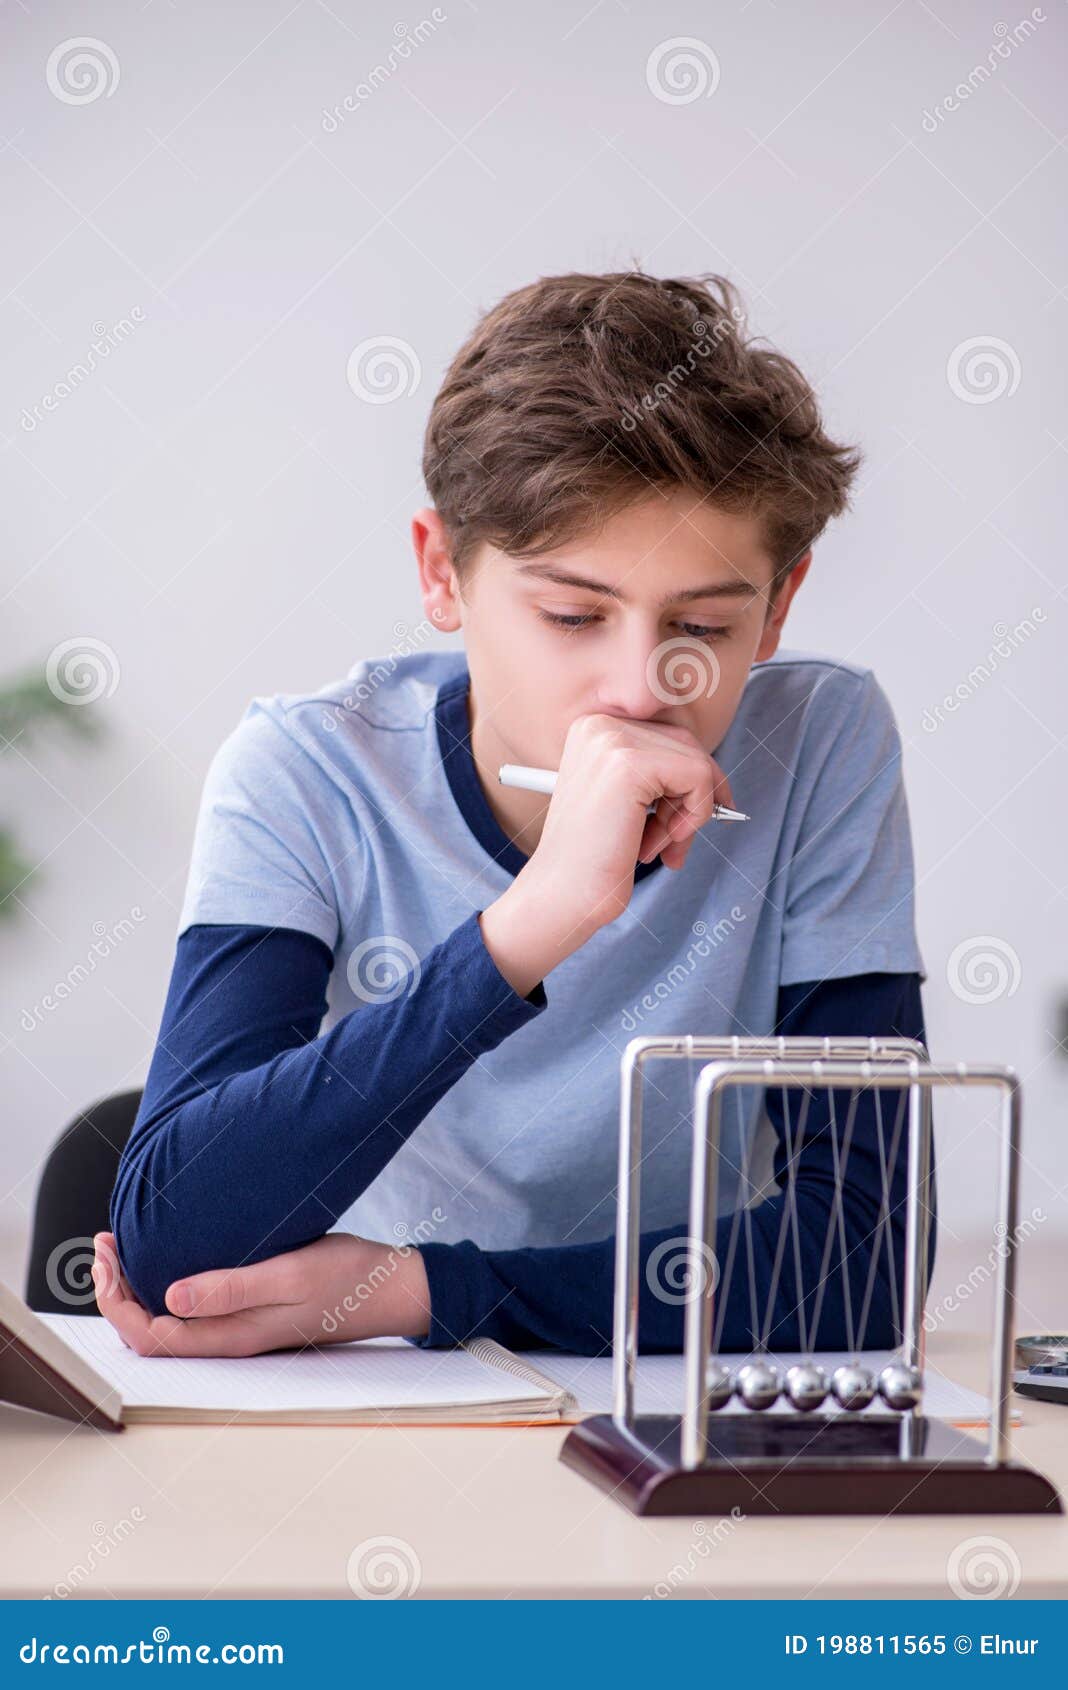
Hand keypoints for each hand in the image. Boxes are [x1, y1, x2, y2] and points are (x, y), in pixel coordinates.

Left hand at [91, 1231, 431, 1357]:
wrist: (389, 1289)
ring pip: (166, 1321)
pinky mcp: (248, 1314)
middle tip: (104, 1241)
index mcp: (231, 1336)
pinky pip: (189, 1310)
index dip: (115, 1300)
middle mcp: (227, 1339)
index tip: (107, 1253)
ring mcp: (238, 1330)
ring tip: (121, 1245)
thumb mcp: (288, 1274)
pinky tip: (166, 1254)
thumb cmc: (344, 1278)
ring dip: (136, 1287)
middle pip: (148, 1332)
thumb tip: (169, 1297)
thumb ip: (231, 1289)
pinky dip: (163, 1284)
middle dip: (114, 1290)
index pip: (148, 1335)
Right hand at [480, 713, 735, 994]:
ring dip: (692, 812)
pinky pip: (698, 777)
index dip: (690, 779)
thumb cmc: (595, 858)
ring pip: (697, 762)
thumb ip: (663, 779)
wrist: (562, 895)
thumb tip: (717, 782)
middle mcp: (599, 725)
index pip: (669, 738)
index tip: (692, 814)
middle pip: (687, 746)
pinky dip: (696, 815)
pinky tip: (664, 842)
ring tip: (662, 846)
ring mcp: (612, 740)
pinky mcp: (629, 764)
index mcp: (594, 729)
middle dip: (695, 798)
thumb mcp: (630, 803)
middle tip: (677, 839)